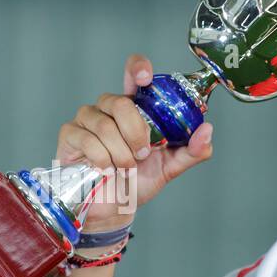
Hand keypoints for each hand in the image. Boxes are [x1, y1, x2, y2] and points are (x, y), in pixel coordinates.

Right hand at [55, 54, 212, 231]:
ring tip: (125, 168)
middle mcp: (109, 108)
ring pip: (104, 124)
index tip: (145, 78)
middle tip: (142, 154)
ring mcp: (87, 119)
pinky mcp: (69, 134)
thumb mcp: (170, 167)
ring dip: (119, 152)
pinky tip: (105, 169)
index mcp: (134, 108)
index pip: (133, 73)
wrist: (113, 209)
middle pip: (119, 102)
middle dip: (135, 132)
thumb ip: (191, 150)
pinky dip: (101, 158)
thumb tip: (207, 131)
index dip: (137, 68)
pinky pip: (86, 139)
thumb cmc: (137, 181)